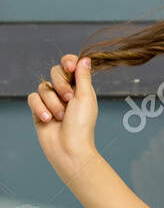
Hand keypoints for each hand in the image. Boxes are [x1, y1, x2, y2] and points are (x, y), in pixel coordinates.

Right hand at [27, 53, 98, 175]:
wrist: (70, 149)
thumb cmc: (81, 126)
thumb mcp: (85, 98)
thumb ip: (83, 77)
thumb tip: (85, 58)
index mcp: (80, 88)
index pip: (70, 65)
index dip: (68, 62)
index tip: (69, 67)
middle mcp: (65, 92)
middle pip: (55, 72)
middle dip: (60, 85)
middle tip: (68, 99)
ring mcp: (51, 101)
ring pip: (43, 87)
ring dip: (52, 103)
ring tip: (60, 117)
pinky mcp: (39, 110)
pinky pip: (33, 98)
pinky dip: (40, 108)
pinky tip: (48, 120)